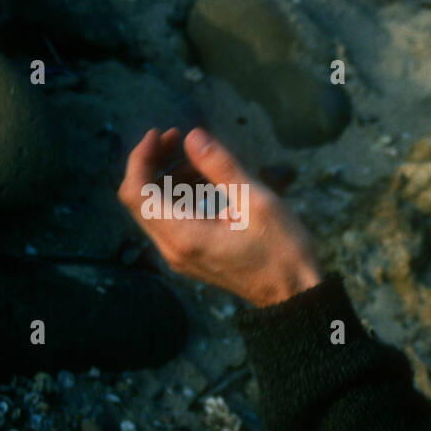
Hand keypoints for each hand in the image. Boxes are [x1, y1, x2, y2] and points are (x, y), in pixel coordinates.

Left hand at [117, 126, 323, 306]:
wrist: (294, 296)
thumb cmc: (283, 252)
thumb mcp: (257, 203)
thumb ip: (221, 167)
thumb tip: (194, 136)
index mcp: (184, 236)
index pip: (136, 192)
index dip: (141, 157)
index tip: (163, 134)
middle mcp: (173, 249)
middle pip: (139, 199)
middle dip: (153, 163)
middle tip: (179, 139)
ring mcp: (180, 256)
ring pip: (154, 209)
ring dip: (167, 179)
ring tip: (200, 162)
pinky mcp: (191, 257)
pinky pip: (170, 221)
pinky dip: (179, 197)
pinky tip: (206, 184)